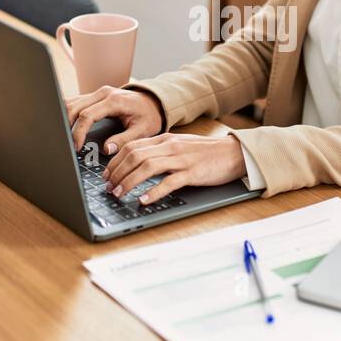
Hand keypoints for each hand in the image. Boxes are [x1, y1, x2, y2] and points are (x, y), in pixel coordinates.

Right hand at [65, 85, 163, 152]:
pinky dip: (68, 113)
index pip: (87, 115)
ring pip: (71, 102)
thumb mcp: (142, 130)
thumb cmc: (149, 116)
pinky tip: (67, 126)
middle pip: (74, 107)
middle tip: (68, 145)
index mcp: (114, 101)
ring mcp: (98, 93)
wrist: (154, 102)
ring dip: (65, 118)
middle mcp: (103, 93)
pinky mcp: (94, 96)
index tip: (77, 146)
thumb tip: (107, 149)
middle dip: (67, 126)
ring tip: (65, 137)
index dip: (78, 132)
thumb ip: (124, 140)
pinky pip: (76, 102)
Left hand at [103, 133, 246, 204]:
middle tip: (108, 187)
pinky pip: (169, 182)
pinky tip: (143, 200)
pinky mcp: (192, 173)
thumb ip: (160, 151)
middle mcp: (170, 147)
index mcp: (165, 140)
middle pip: (135, 156)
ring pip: (147, 167)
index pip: (132, 147)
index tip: (107, 174)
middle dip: (117, 172)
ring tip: (119, 193)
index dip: (115, 161)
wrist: (234, 153)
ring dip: (129, 181)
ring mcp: (181, 159)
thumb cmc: (207, 152)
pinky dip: (153, 192)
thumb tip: (138, 162)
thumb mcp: (180, 146)